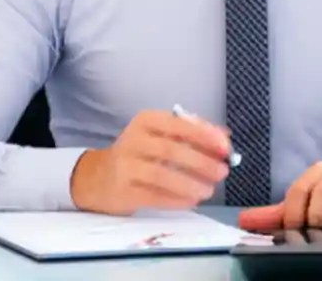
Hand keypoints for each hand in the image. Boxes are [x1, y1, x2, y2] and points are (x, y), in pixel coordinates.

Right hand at [70, 110, 230, 215]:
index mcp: (146, 120)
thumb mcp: (160, 134)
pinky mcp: (123, 191)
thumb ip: (192, 133)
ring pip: (162, 175)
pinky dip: (176, 200)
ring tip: (208, 190)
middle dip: (201, 162)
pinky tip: (191, 201)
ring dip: (190, 183)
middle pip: (172, 150)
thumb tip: (224, 137)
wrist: (96, 177)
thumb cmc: (138, 153)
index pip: (179, 125)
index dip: (204, 136)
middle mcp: (133, 140)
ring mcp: (125, 166)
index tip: (225, 147)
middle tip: (222, 171)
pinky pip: (153, 196)